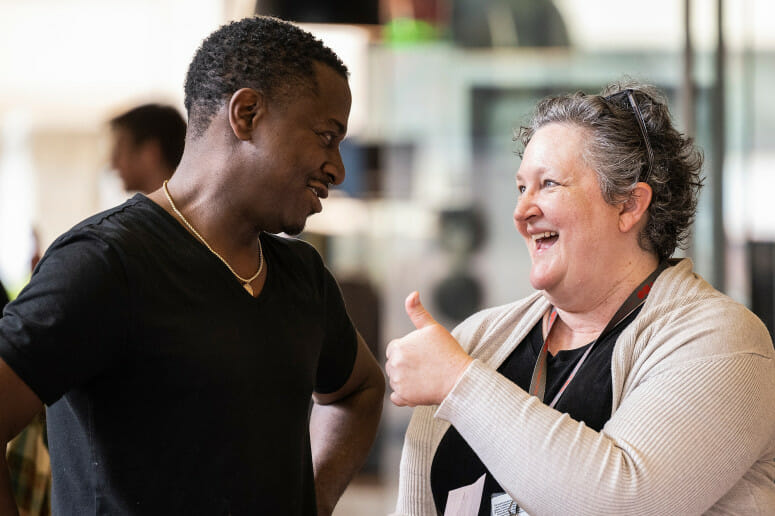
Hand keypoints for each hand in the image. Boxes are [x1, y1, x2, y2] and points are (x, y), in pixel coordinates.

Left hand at [385, 291, 472, 406]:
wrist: (460, 379)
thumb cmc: (448, 352)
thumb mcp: (433, 328)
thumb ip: (418, 311)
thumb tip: (412, 293)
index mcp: (398, 347)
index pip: (394, 348)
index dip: (408, 350)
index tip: (422, 354)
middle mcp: (394, 365)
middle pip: (393, 364)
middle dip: (405, 365)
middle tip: (425, 365)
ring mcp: (398, 383)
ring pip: (395, 380)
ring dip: (405, 379)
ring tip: (425, 376)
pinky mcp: (404, 398)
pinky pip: (396, 397)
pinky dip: (404, 395)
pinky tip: (418, 389)